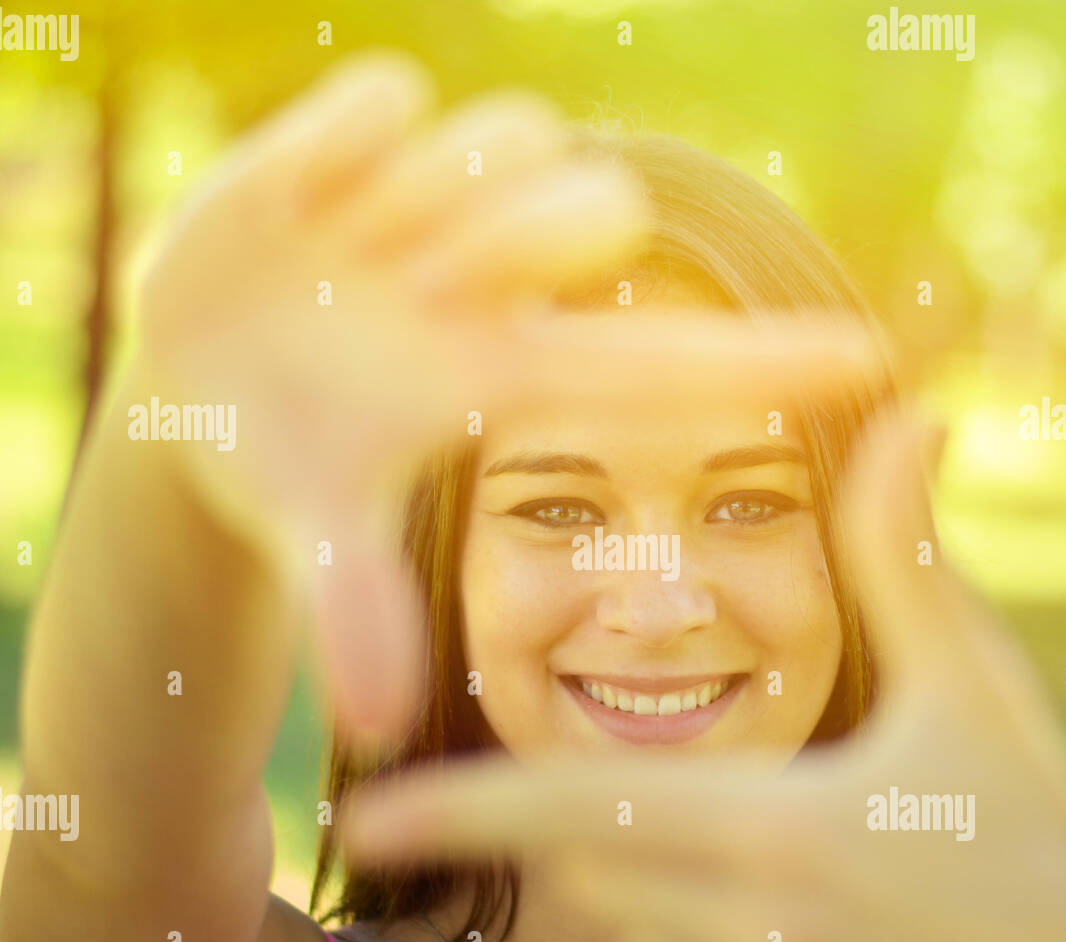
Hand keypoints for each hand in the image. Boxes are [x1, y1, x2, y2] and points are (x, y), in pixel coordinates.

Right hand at [125, 52, 880, 742]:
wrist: (196, 380)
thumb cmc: (291, 464)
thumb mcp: (321, 533)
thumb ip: (355, 611)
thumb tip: (370, 723)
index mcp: (509, 373)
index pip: (665, 365)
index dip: (764, 360)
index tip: (869, 360)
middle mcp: (497, 279)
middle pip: (599, 206)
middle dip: (511, 239)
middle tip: (422, 287)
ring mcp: (432, 198)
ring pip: (504, 136)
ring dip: (425, 200)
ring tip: (351, 258)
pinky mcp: (350, 139)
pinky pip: (382, 95)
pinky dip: (342, 144)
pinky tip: (300, 208)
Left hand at [339, 410, 1065, 941]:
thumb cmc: (1039, 834)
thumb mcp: (973, 690)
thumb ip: (907, 558)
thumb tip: (913, 416)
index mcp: (775, 833)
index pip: (569, 815)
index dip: (455, 812)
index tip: (359, 820)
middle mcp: (750, 941)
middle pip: (595, 868)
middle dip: (617, 823)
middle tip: (718, 798)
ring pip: (633, 940)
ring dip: (669, 894)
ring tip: (797, 875)